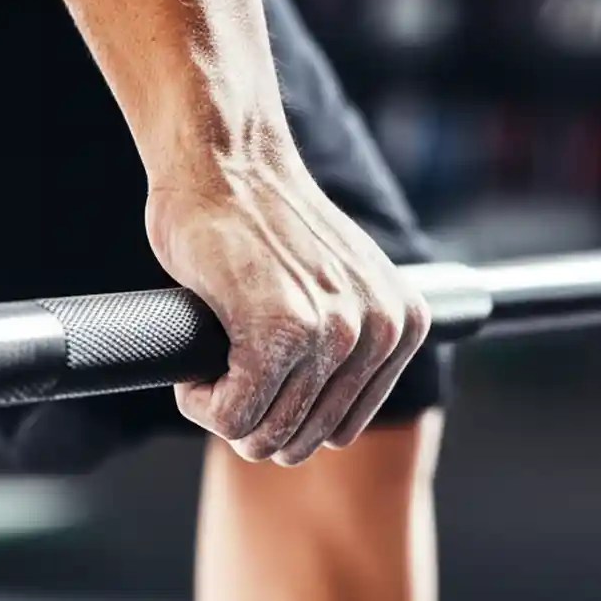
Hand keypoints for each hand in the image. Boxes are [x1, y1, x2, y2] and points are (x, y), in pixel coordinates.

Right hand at [145, 148, 430, 465]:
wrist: (226, 160)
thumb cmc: (260, 222)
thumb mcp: (338, 285)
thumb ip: (352, 341)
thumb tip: (329, 425)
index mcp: (404, 324)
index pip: (339, 428)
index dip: (286, 414)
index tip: (260, 373)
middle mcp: (381, 331)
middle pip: (303, 440)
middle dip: (254, 420)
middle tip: (226, 370)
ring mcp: (335, 333)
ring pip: (266, 435)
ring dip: (225, 411)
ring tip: (214, 361)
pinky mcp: (280, 333)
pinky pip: (233, 417)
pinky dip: (201, 403)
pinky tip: (197, 367)